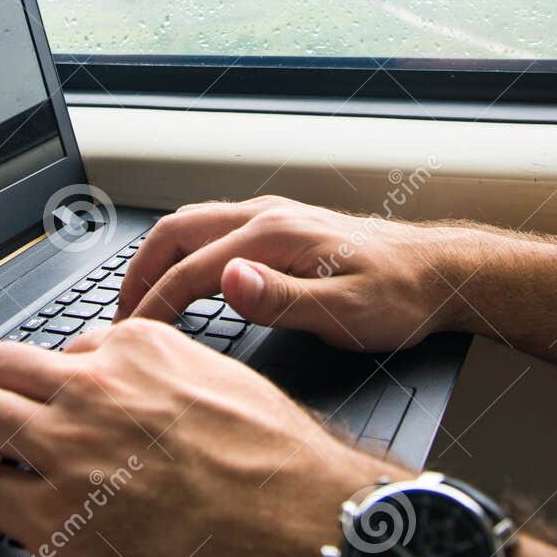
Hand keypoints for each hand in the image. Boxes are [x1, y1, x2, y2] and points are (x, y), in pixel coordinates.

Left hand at [0, 318, 407, 556]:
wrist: (298, 519)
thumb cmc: (275, 460)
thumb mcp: (219, 381)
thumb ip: (162, 372)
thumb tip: (127, 376)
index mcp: (137, 350)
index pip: (64, 350)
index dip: (57, 383)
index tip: (54, 404)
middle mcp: (94, 388)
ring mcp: (68, 447)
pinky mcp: (53, 513)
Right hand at [118, 196, 466, 351]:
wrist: (439, 274)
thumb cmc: (399, 297)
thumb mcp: (343, 311)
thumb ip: (280, 297)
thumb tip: (226, 280)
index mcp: (272, 235)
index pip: (189, 269)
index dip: (152, 306)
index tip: (129, 340)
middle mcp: (266, 216)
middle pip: (176, 233)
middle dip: (138, 273)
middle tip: (116, 318)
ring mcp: (273, 218)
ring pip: (192, 226)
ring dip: (157, 260)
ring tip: (139, 301)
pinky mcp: (283, 228)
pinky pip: (213, 231)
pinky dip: (182, 255)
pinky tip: (185, 281)